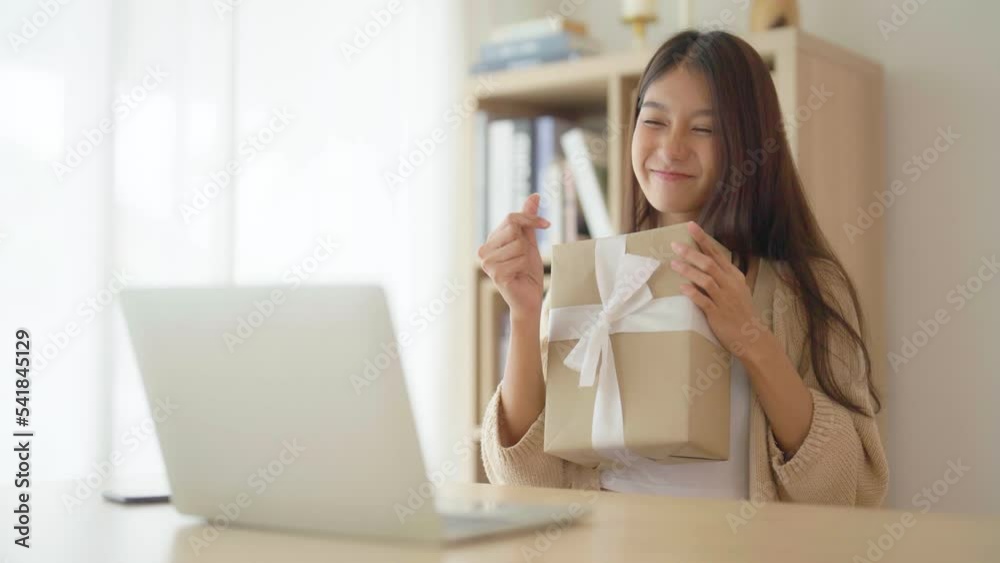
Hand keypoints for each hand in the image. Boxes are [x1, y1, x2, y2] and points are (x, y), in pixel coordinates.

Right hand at [477, 194, 549, 321]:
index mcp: (491, 240)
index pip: (511, 218)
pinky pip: (520, 259)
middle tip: (524, 258)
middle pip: (514, 229)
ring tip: (520, 268)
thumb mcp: (529, 241)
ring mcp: (487, 262)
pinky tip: (518, 276)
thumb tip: (534, 195)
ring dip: (526, 257)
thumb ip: (528, 219)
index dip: (531, 219)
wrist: (529, 298)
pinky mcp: (495, 274)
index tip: (547, 224)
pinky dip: (525, 267)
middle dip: (526, 243)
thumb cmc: (527, 271)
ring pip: (518, 244)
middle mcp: (484, 250)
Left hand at [670, 221, 763, 357]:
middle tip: (675, 245)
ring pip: (706, 280)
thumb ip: (724, 275)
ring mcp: (724, 299)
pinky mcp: (718, 314)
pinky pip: (704, 301)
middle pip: (709, 263)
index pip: (716, 253)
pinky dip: (693, 293)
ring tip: (673, 263)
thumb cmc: (741, 311)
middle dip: (691, 252)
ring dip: (689, 270)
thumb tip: (707, 261)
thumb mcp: (737, 288)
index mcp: (733, 276)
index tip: (691, 226)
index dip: (703, 239)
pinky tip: (682, 287)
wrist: (751, 336)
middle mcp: (729, 284)